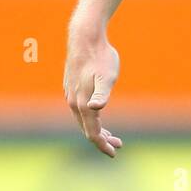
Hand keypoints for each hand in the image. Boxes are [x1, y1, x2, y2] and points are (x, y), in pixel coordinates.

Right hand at [64, 28, 121, 157]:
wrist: (85, 38)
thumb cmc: (100, 57)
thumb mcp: (107, 77)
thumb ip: (102, 94)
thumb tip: (95, 108)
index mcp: (82, 104)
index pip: (92, 133)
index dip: (102, 145)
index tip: (115, 152)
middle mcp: (74, 102)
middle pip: (87, 129)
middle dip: (102, 140)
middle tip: (118, 144)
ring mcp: (71, 94)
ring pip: (83, 119)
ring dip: (96, 129)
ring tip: (111, 135)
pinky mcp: (71, 87)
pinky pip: (79, 110)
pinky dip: (90, 118)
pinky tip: (97, 114)